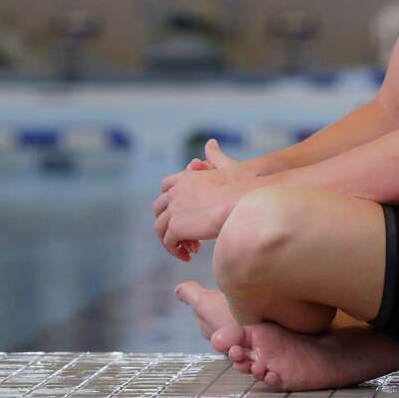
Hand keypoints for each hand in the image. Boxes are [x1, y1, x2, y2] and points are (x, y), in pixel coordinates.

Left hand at [154, 139, 253, 260]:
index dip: (169, 200)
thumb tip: (210, 142)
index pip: (166, 186)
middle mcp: (175, 193)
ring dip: (171, 240)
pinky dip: (176, 250)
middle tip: (182, 234)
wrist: (240, 202)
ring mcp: (174, 210)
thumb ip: (215, 156)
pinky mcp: (176, 227)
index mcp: (186, 178)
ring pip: (160, 228)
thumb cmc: (240, 186)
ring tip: (187, 249)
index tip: (180, 213)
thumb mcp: (226, 167)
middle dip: (167, 221)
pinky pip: (169, 242)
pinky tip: (189, 255)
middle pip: (158, 208)